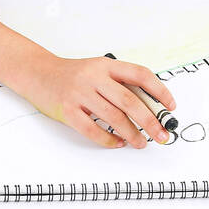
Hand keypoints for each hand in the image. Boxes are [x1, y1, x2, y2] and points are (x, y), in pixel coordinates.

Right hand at [20, 54, 175, 148]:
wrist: (38, 74)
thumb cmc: (72, 75)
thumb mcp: (98, 71)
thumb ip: (119, 84)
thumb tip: (150, 108)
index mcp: (106, 66)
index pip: (140, 75)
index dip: (159, 91)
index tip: (170, 107)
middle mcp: (93, 77)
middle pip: (129, 100)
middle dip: (150, 120)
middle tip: (162, 135)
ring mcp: (79, 94)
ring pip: (113, 117)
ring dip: (131, 133)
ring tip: (141, 142)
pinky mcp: (68, 110)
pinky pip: (92, 129)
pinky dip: (108, 139)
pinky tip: (117, 142)